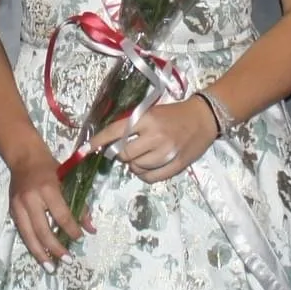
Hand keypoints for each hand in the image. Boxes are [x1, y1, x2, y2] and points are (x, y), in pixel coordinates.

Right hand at [5, 147, 81, 264]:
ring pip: (28, 235)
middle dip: (55, 248)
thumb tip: (91, 229)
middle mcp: (31, 199)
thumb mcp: (68, 181)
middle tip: (67, 261)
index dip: (71, 230)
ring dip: (40, 253)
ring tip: (50, 268)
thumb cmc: (50, 168)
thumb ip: (80, 205)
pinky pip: (22, 232)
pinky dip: (31, 245)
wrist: (24, 157)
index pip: (61, 215)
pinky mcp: (12, 210)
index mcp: (48, 189)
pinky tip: (40, 255)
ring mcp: (18, 206)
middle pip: (43, 230)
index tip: (79, 239)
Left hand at [89, 97, 217, 184]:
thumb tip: (110, 141)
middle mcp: (155, 135)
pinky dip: (145, 175)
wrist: (203, 117)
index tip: (86, 148)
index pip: (115, 132)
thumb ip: (132, 125)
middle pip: (125, 154)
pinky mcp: (177, 164)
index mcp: (146, 119)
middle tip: (125, 151)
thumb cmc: (174, 113)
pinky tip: (147, 168)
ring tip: (140, 158)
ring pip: (138, 167)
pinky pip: (153, 177)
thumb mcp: (151, 112)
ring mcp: (167, 151)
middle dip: (120, 155)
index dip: (99, 141)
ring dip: (134, 165)